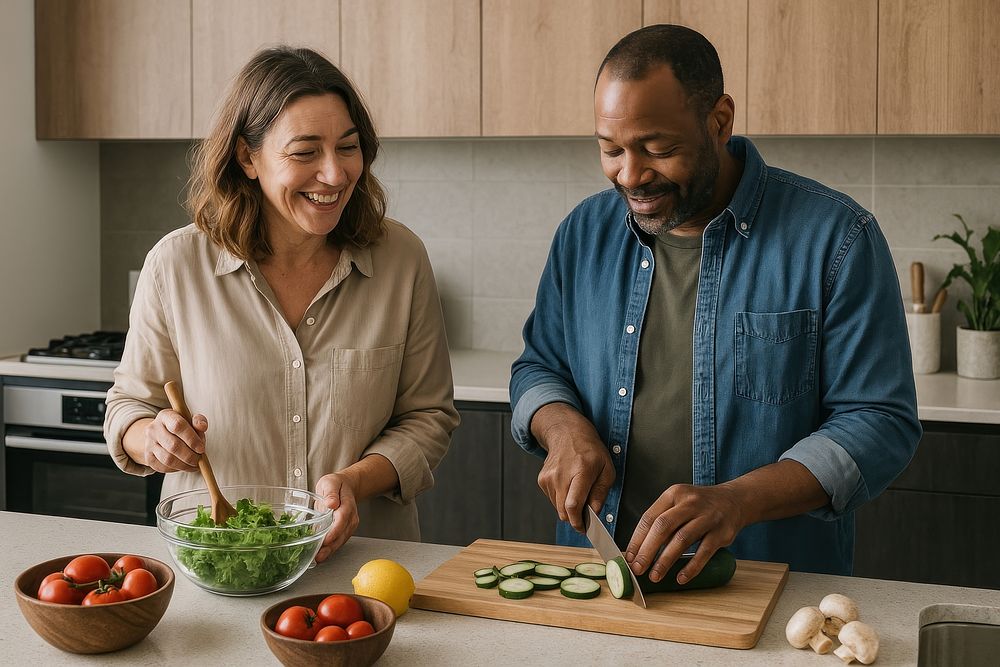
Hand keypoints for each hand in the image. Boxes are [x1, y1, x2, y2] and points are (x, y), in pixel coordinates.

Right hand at [142, 410, 206, 472]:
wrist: (160, 434)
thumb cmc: (180, 428)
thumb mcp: (190, 420)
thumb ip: (198, 421)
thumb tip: (202, 426)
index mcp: (166, 416)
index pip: (178, 425)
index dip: (192, 439)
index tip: (201, 448)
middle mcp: (153, 429)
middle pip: (173, 445)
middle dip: (190, 455)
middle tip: (199, 459)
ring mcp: (149, 443)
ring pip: (168, 459)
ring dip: (185, 464)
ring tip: (194, 464)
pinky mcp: (148, 457)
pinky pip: (163, 467)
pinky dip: (177, 469)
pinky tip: (185, 466)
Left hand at [314, 471, 359, 562]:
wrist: (346, 486)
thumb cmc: (336, 485)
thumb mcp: (331, 483)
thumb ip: (331, 493)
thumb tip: (331, 503)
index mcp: (347, 504)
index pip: (342, 519)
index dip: (335, 531)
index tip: (326, 540)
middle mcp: (351, 517)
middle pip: (342, 534)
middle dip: (331, 547)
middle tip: (319, 556)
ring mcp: (349, 525)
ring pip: (341, 540)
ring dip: (330, 551)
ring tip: (318, 559)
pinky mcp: (345, 530)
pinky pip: (339, 541)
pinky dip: (331, 549)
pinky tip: (321, 556)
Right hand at [533, 404, 615, 531]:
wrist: (567, 433)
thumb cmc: (590, 450)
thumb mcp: (607, 469)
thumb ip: (601, 493)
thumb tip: (594, 512)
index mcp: (581, 470)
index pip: (573, 504)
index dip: (578, 521)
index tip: (584, 528)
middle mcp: (561, 474)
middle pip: (563, 511)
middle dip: (575, 518)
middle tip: (585, 515)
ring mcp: (549, 477)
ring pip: (558, 507)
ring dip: (568, 507)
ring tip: (578, 492)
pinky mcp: (542, 480)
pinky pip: (553, 500)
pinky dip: (562, 499)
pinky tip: (568, 486)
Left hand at [624, 483, 743, 584]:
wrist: (735, 500)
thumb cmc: (699, 506)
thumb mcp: (679, 503)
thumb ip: (661, 522)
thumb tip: (638, 550)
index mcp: (673, 494)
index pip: (649, 517)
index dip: (637, 539)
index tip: (628, 557)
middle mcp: (689, 503)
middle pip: (663, 527)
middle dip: (647, 550)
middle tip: (637, 569)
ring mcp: (707, 517)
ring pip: (682, 539)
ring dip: (665, 560)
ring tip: (655, 576)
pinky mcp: (722, 532)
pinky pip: (704, 552)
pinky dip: (691, 567)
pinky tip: (681, 578)